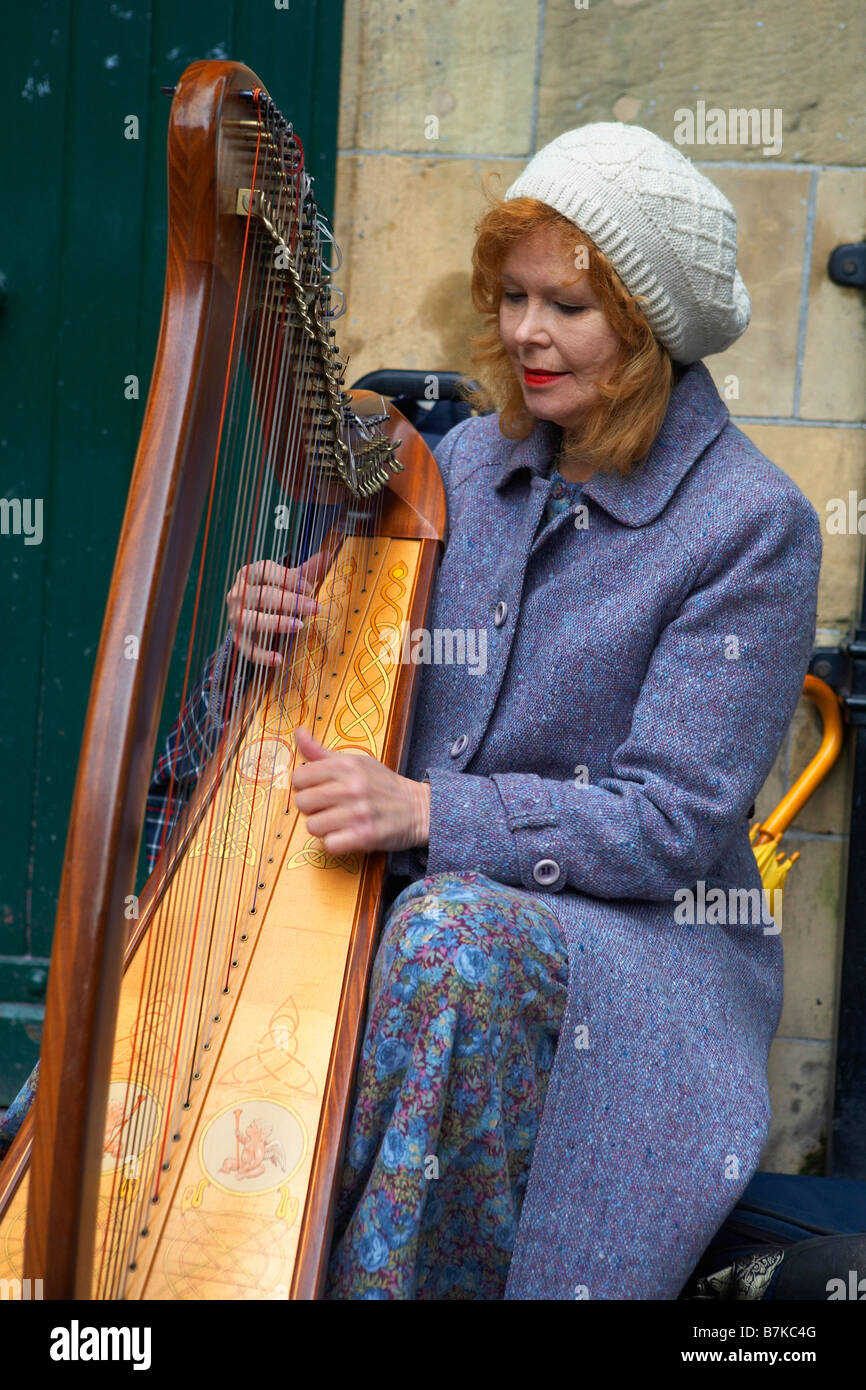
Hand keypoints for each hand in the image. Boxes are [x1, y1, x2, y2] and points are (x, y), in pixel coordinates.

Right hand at [225, 547, 332, 665]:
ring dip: (276, 623)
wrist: (253, 615)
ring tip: (299, 625)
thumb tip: (327, 555)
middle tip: (314, 607)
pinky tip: (279, 659)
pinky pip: (247, 648)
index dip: (286, 577)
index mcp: (250, 574)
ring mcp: (235, 616)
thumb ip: (306, 571)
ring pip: (251, 620)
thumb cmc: (274, 592)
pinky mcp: (238, 638)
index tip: (308, 586)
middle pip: (261, 595)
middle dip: (290, 601)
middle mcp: (238, 593)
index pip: (264, 570)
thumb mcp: (289, 581)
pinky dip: (262, 655)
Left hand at [291, 726, 430, 854]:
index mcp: (346, 765)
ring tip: (339, 822)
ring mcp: (359, 811)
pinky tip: (347, 835)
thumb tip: (298, 732)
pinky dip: (336, 843)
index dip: (305, 786)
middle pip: (303, 802)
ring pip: (313, 826)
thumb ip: (321, 752)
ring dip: (324, 828)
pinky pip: (330, 844)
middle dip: (313, 808)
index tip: (318, 789)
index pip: (299, 777)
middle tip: (330, 807)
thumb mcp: (355, 761)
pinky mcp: (366, 835)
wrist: (418, 808)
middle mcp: (352, 786)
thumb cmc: (382, 785)